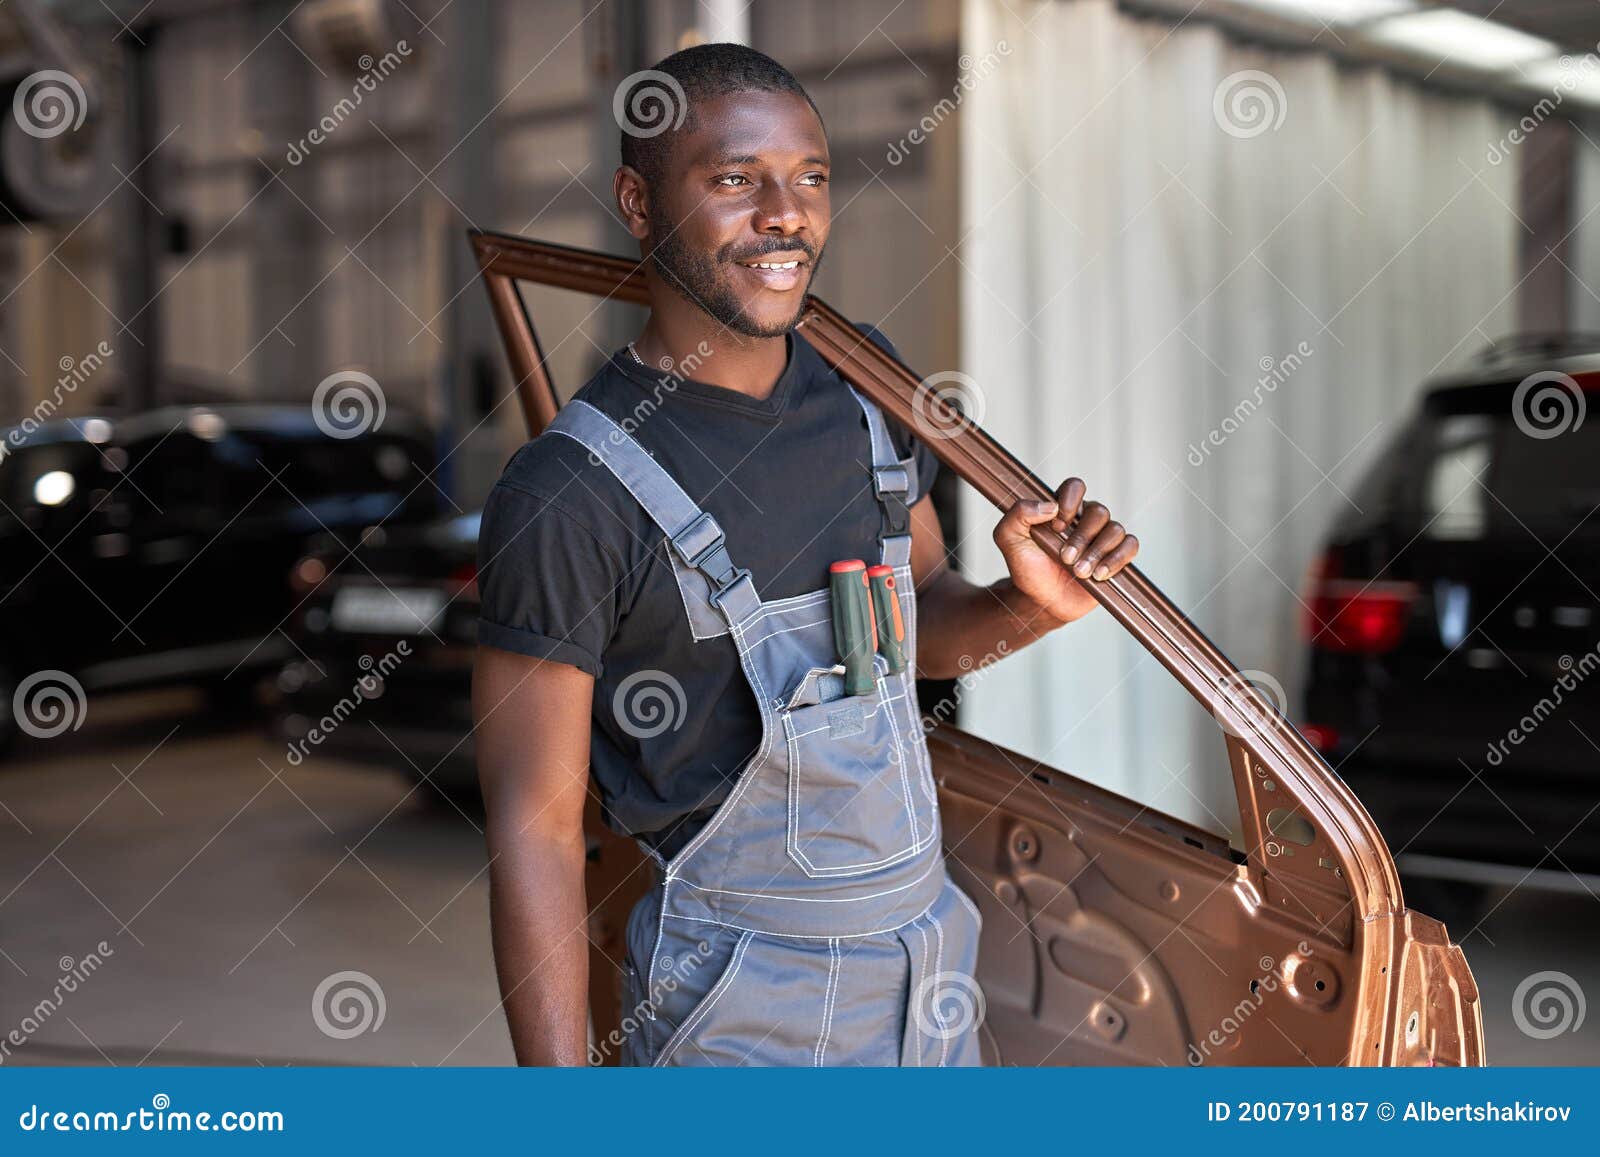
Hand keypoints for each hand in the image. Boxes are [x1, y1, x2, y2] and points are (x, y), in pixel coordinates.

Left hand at [992, 478, 1138, 624]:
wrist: (1040, 601)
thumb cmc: (1026, 568)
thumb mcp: (1009, 539)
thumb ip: (1018, 514)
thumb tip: (1049, 505)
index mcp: (1062, 508)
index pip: (1074, 487)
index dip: (1069, 503)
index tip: (1056, 527)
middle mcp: (1085, 519)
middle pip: (1098, 511)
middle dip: (1082, 537)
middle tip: (1065, 558)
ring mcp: (1102, 538)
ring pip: (1116, 529)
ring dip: (1097, 552)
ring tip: (1080, 572)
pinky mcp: (1116, 557)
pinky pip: (1131, 546)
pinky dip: (1117, 559)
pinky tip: (1099, 575)